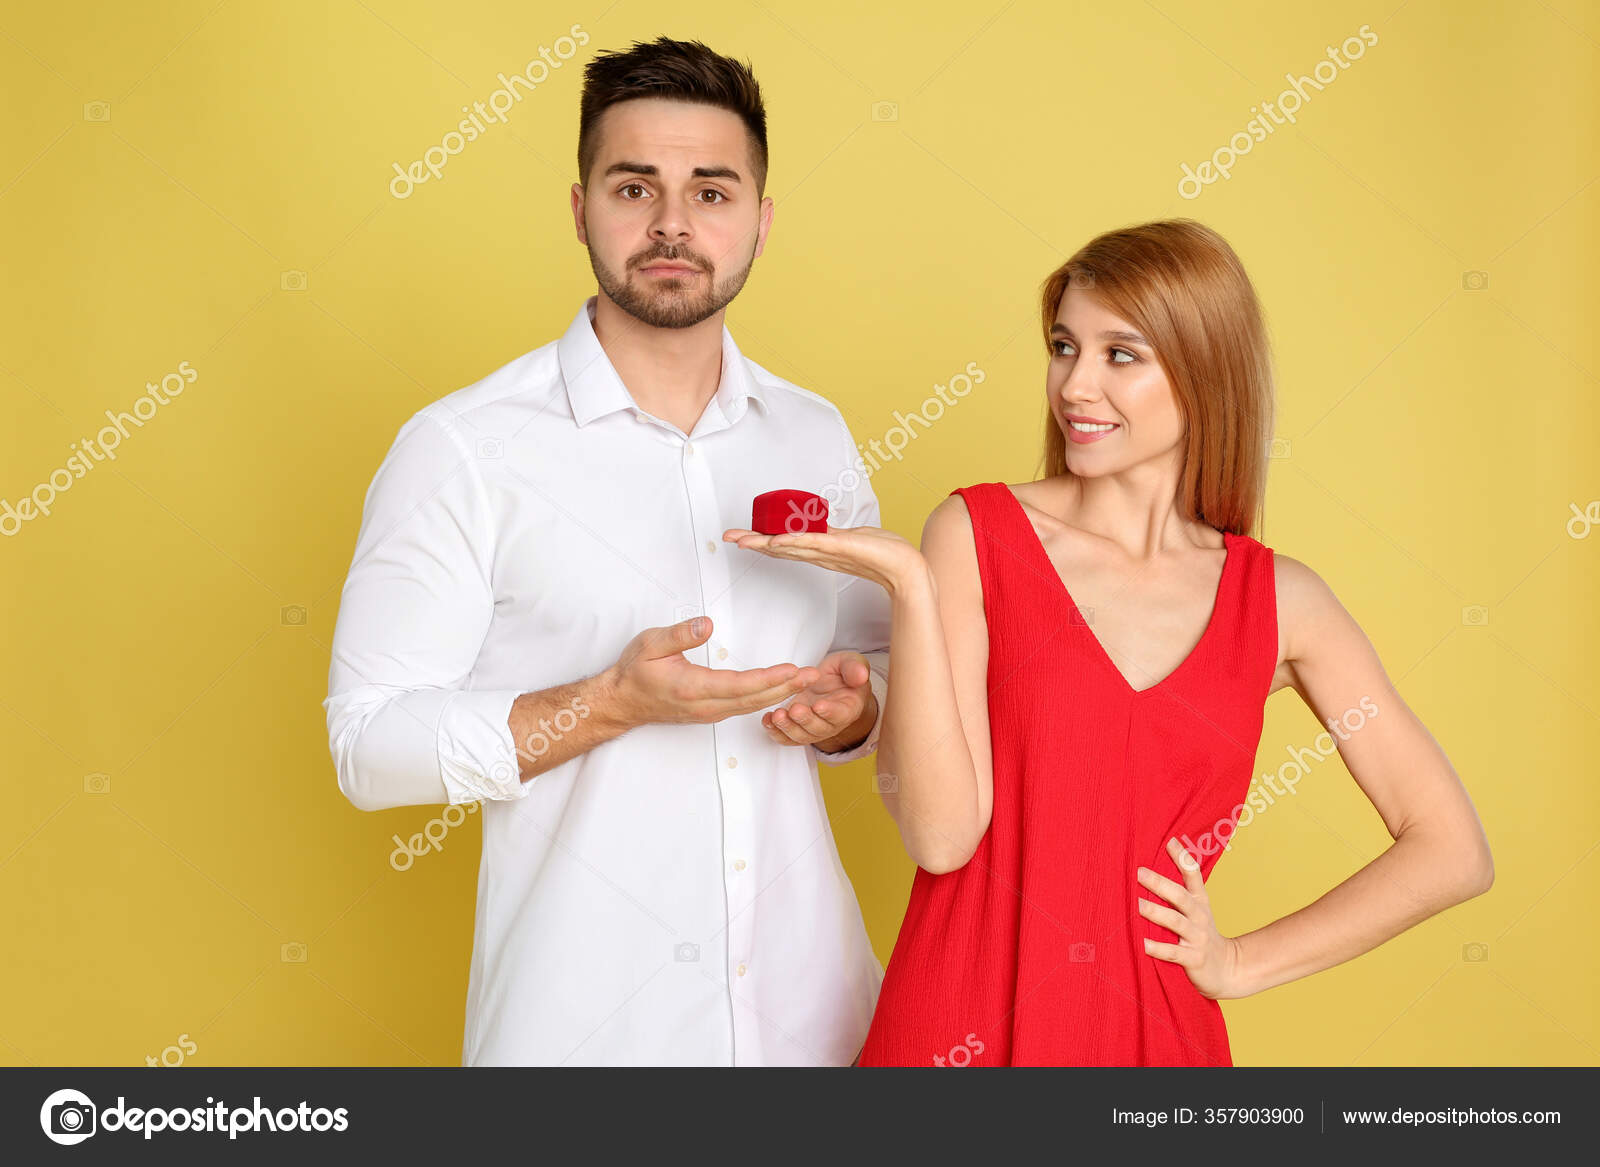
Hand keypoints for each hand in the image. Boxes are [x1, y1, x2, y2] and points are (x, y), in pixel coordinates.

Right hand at [604, 617, 820, 727]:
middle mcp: (706, 705)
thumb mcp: (651, 644)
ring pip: (753, 705)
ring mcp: (710, 712)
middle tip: (814, 675)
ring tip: (806, 680)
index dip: (769, 679)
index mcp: (693, 688)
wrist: (621, 701)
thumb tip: (706, 624)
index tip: (793, 670)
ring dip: (781, 693)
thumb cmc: (635, 672)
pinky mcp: (711, 712)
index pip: (740, 685)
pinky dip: (767, 698)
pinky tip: (781, 690)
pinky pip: (745, 707)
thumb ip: (680, 634)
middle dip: (787, 687)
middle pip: (754, 699)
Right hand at [721, 523, 925, 594]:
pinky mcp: (841, 547)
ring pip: (790, 546)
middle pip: (780, 547)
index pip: (786, 544)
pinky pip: (812, 543)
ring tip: (742, 540)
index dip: (763, 540)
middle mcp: (821, 552)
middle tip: (729, 538)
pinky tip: (776, 542)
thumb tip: (826, 531)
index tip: (741, 536)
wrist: (906, 567)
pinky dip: (793, 543)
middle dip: (753, 541)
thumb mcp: (854, 539)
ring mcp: (829, 551)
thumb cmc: (885, 553)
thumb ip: (836, 536)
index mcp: (822, 549)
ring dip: (765, 542)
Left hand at [761, 650, 876, 750]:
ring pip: (802, 736)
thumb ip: (855, 668)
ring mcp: (814, 728)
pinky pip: (787, 737)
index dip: (830, 712)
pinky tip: (768, 721)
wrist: (833, 685)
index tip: (819, 706)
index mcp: (848, 707)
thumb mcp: (851, 663)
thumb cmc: (843, 675)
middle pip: (819, 729)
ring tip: (777, 715)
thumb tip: (860, 675)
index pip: (841, 714)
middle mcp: (831, 723)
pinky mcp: (798, 728)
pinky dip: (776, 732)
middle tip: (794, 709)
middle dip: (805, 720)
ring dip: (788, 727)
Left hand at [1136, 836, 1244, 999]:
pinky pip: (1173, 952)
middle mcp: (1199, 916)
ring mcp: (1197, 937)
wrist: (1227, 969)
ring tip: (1137, 905)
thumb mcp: (1196, 910)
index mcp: (1199, 901)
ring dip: (1156, 912)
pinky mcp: (1194, 959)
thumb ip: (1179, 891)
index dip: (1183, 858)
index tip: (1170, 841)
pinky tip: (1143, 943)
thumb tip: (1156, 865)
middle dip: (1160, 883)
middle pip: (1181, 896)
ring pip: (1176, 922)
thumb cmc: (1200, 934)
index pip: (1193, 875)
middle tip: (1140, 873)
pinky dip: (1157, 948)